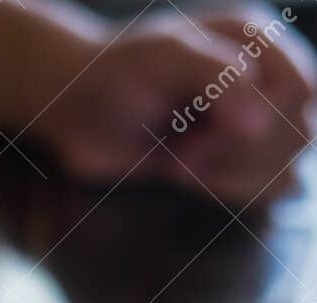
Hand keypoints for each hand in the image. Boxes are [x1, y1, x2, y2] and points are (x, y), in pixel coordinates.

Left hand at [35, 6, 315, 203]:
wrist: (77, 111)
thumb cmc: (115, 74)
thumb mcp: (161, 60)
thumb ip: (214, 79)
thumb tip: (261, 122)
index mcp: (257, 40)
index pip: (299, 91)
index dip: (258, 121)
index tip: (200, 129)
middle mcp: (265, 79)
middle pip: (298, 134)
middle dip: (239, 154)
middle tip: (183, 150)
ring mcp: (253, 123)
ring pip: (287, 167)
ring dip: (232, 177)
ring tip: (181, 162)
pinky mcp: (235, 162)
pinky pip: (266, 190)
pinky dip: (230, 192)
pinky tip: (189, 177)